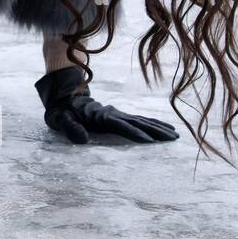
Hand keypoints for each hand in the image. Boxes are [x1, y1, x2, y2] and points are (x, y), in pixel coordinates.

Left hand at [35, 65, 178, 144]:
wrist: (65, 97)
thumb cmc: (63, 112)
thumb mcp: (61, 120)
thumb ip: (71, 129)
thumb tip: (83, 140)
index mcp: (101, 117)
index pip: (121, 125)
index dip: (134, 132)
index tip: (149, 141)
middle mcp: (113, 114)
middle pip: (137, 122)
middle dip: (155, 131)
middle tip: (172, 139)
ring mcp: (118, 114)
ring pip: (142, 120)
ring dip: (159, 127)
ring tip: (176, 135)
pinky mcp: (119, 116)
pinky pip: (140, 120)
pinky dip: (154, 123)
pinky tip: (166, 128)